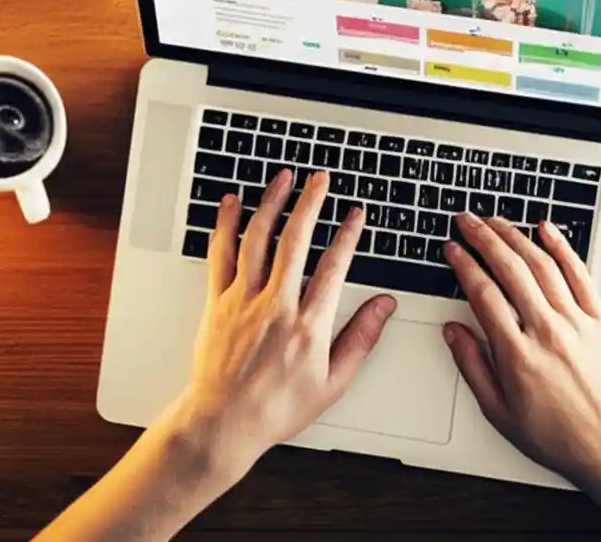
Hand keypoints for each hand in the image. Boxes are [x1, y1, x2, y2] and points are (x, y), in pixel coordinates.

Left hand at [169, 169, 396, 478]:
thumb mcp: (333, 382)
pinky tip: (232, 203)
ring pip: (257, 239)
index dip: (348, 234)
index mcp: (308, 326)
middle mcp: (275, 306)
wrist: (223, 422)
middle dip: (311, 203)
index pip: (334, 266)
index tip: (356, 214)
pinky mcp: (216, 303)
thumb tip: (385, 307)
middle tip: (320, 179)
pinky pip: (220, 254)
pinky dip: (225, 224)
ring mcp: (242, 302)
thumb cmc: (276, 408)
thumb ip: (361, 338)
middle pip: (295, 240)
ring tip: (282, 178)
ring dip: (272, 202)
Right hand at [442, 214, 600, 488]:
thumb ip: (472, 366)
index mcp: (517, 354)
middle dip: (484, 238)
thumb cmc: (559, 437)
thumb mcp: (499, 412)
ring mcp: (577, 322)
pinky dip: (562, 247)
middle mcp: (547, 331)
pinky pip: (580, 274)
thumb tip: (453, 332)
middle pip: (510, 269)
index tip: (452, 249)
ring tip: (497, 221)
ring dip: (515, 236)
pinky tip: (546, 230)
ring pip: (542, 264)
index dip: (464, 264)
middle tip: (467, 221)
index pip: (483, 293)